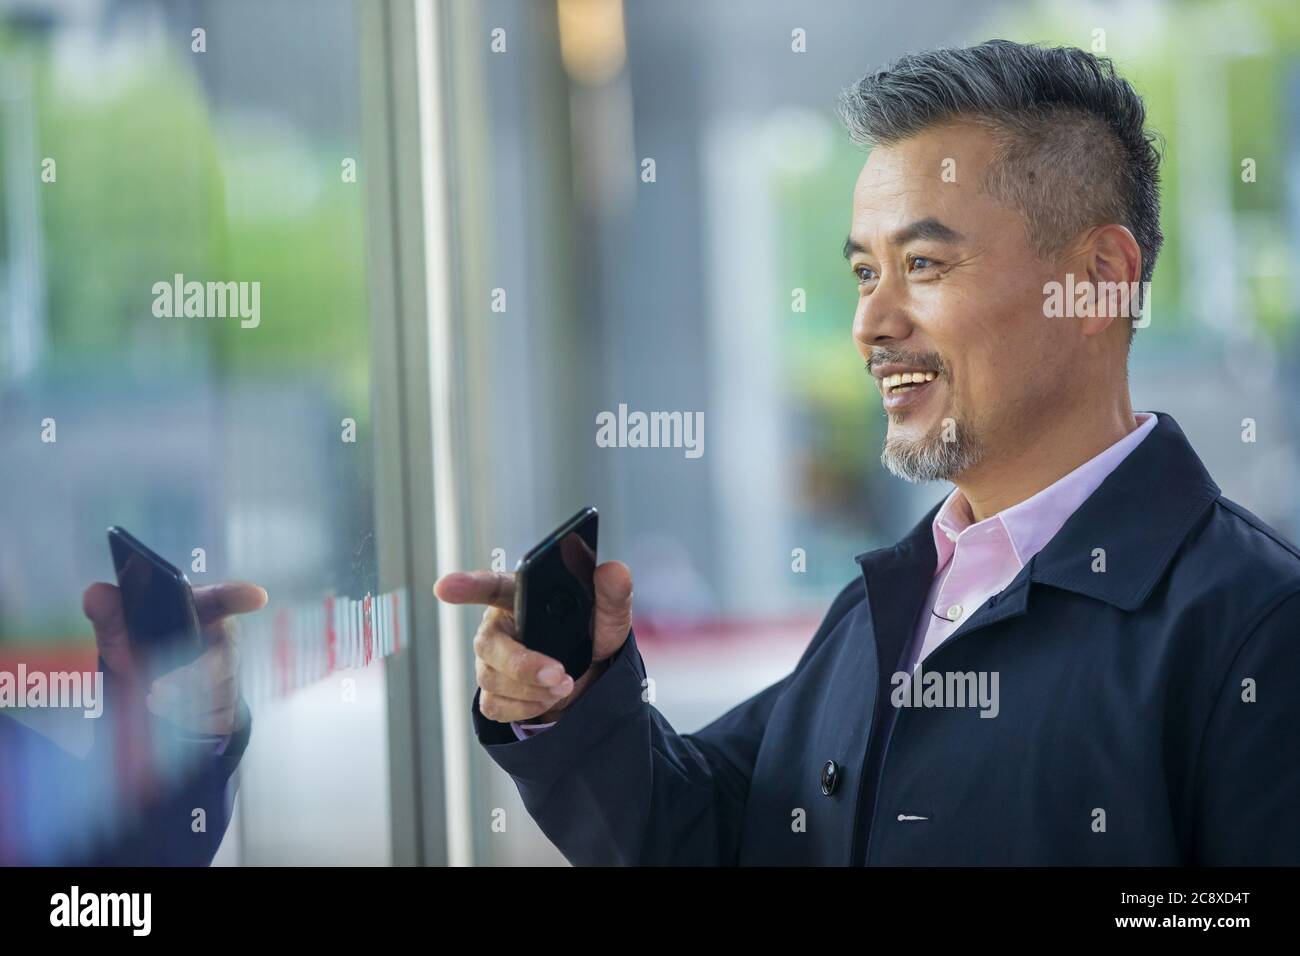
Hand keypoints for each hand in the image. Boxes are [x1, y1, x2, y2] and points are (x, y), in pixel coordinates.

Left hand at [83, 580, 267, 735]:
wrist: (154, 695)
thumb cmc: (144, 650)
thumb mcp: (122, 632)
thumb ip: (110, 613)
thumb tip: (95, 593)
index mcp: (201, 611)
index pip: (224, 598)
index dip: (240, 596)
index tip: (256, 596)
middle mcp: (224, 640)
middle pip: (221, 662)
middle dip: (190, 680)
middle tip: (156, 692)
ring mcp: (232, 675)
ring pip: (214, 695)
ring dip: (178, 704)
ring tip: (153, 701)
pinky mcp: (231, 707)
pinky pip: (211, 719)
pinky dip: (184, 721)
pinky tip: (170, 714)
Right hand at [434, 562, 632, 723]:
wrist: (593, 683)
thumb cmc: (593, 638)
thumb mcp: (609, 618)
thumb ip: (613, 595)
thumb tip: (614, 571)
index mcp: (520, 596)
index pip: (489, 586)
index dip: (466, 586)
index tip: (444, 587)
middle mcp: (499, 626)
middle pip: (489, 644)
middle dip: (522, 664)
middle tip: (559, 676)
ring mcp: (491, 660)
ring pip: (492, 678)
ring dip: (532, 690)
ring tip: (566, 687)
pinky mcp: (493, 692)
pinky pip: (496, 705)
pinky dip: (526, 708)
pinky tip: (549, 701)